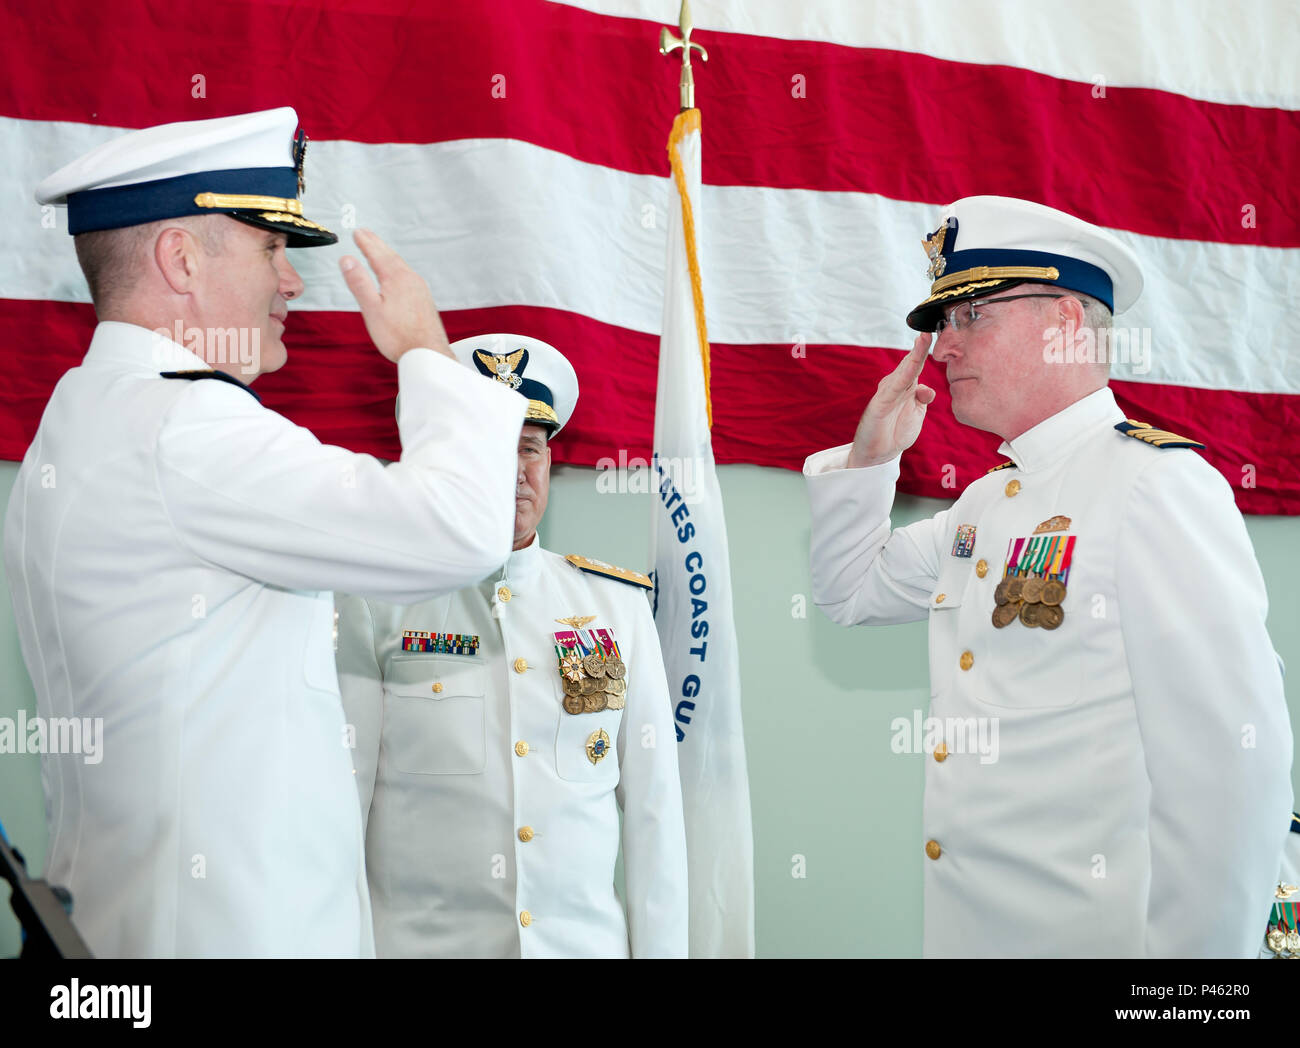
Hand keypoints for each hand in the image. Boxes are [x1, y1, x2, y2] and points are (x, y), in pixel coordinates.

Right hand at [338, 229, 452, 361]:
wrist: (428, 353)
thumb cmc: (399, 336)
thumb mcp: (371, 309)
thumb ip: (359, 282)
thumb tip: (347, 259)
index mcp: (396, 279)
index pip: (377, 254)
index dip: (365, 242)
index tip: (357, 232)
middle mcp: (411, 280)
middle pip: (390, 256)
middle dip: (376, 244)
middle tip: (366, 233)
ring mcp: (420, 289)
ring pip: (401, 265)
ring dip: (387, 255)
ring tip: (379, 249)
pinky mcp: (424, 299)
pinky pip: (408, 276)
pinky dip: (398, 268)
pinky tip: (398, 275)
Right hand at [846, 333, 935, 467]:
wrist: (877, 454)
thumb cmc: (895, 432)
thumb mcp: (916, 414)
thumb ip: (922, 399)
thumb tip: (927, 389)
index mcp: (906, 387)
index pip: (917, 365)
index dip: (925, 350)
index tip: (936, 334)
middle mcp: (895, 386)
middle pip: (910, 363)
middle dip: (920, 346)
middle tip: (930, 329)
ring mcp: (887, 393)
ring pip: (903, 371)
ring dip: (914, 355)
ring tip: (923, 339)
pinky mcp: (879, 404)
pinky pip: (893, 387)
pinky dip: (903, 375)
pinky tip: (912, 366)